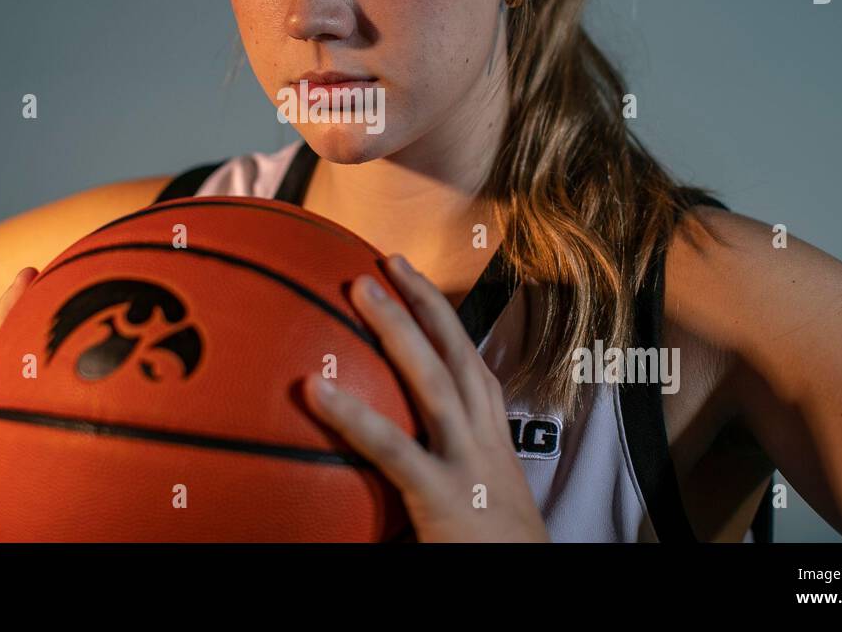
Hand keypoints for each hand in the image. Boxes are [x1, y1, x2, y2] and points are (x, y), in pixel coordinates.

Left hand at [301, 254, 548, 541]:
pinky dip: (352, 415)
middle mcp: (484, 436)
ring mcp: (466, 461)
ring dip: (395, 328)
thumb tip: (392, 439)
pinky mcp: (442, 494)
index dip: (442, 317)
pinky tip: (313, 390)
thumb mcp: (475, 491)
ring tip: (355, 288)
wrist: (528, 580)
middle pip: (456, 353)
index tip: (412, 277)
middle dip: (424, 302)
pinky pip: (391, 448)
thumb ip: (440, 460)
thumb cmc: (494, 546)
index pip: (469, 361)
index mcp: (492, 434)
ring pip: (432, 380)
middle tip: (384, 260)